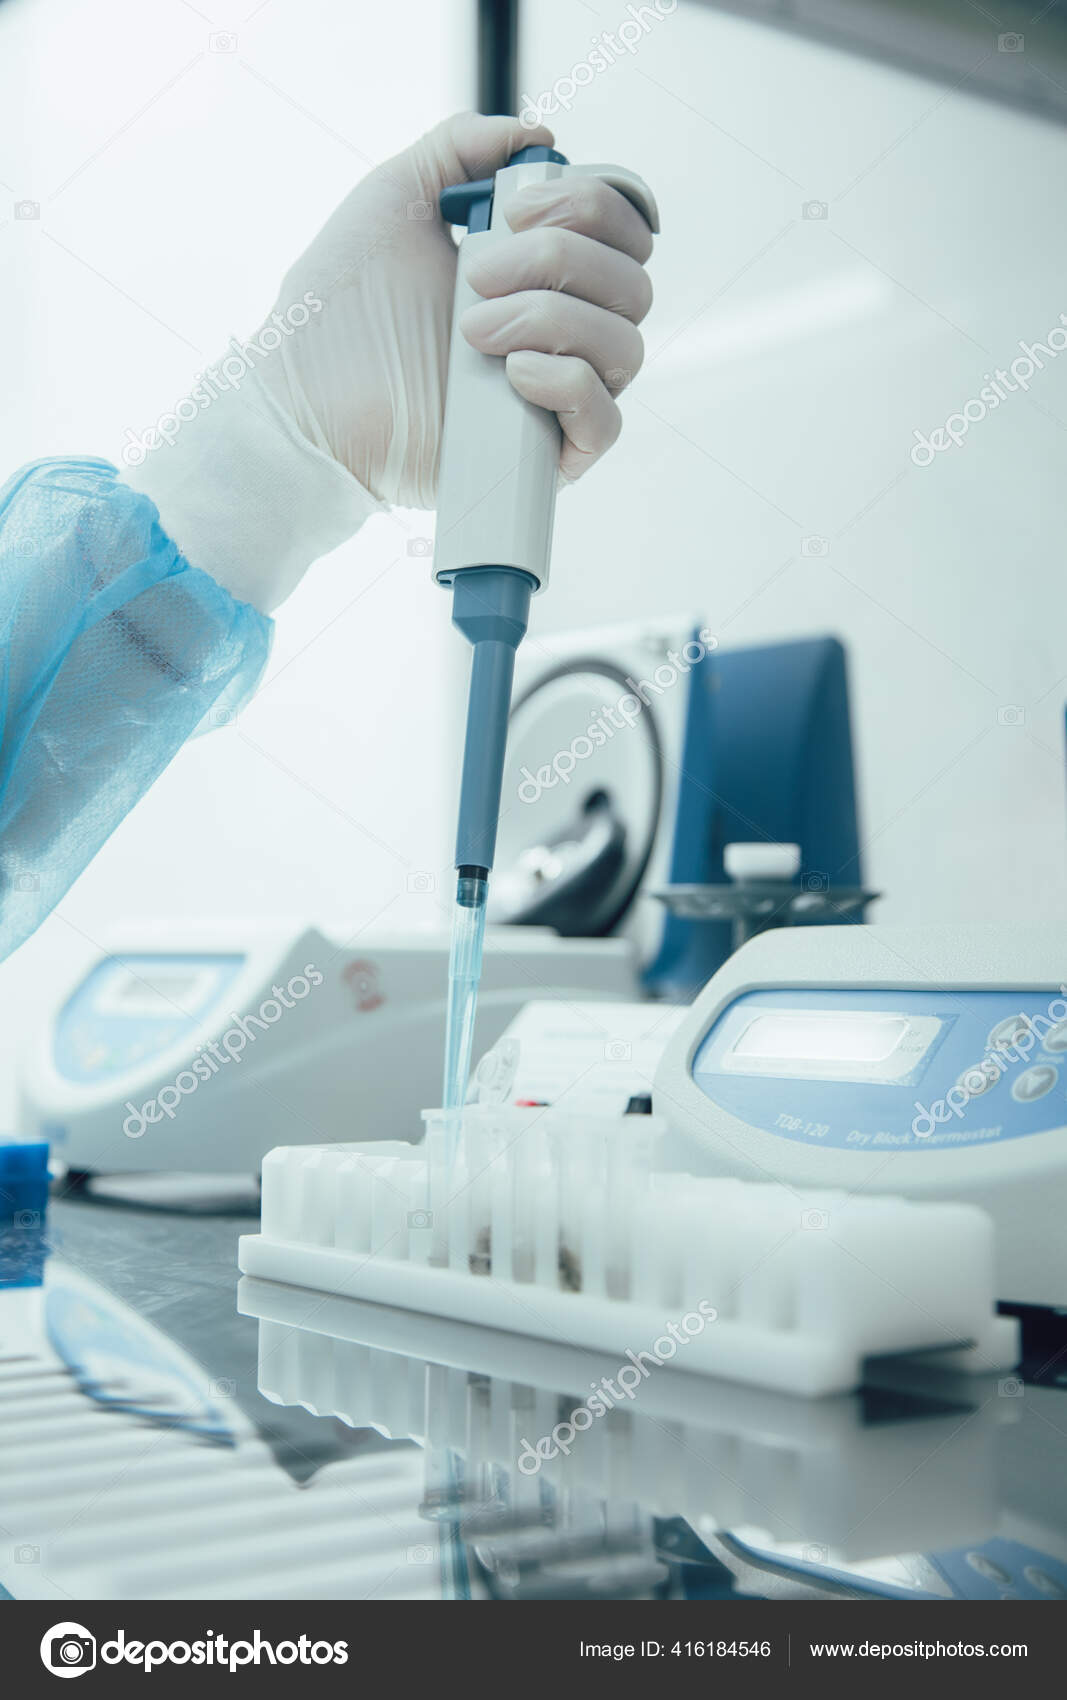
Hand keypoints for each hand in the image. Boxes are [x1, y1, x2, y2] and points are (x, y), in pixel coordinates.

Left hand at [255, 111, 654, 504]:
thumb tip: (538, 136)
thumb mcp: (395, 195)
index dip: (593, 205)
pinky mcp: (545, 456)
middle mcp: (561, 332)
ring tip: (472, 331)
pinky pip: (605, 420)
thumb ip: (460, 145)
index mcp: (540, 273)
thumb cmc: (339, 309)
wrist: (304, 400)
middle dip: (562, 260)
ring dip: (553, 320)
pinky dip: (568, 382)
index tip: (515, 205)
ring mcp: (556, 395)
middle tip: (476, 273)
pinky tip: (511, 372)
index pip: (624, 232)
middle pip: (633, 283)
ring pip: (625, 346)